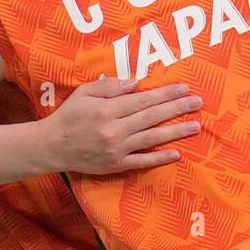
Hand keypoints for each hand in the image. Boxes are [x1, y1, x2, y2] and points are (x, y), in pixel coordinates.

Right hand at [45, 77, 201, 175]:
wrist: (51, 147)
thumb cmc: (68, 116)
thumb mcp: (84, 93)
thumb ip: (110, 87)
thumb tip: (137, 84)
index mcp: (107, 110)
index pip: (143, 100)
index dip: (165, 93)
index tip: (183, 87)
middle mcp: (114, 130)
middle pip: (152, 117)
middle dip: (177, 108)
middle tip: (198, 102)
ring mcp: (116, 149)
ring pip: (152, 138)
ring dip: (176, 131)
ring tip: (195, 126)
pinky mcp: (116, 165)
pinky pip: (142, 161)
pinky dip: (160, 158)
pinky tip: (176, 153)